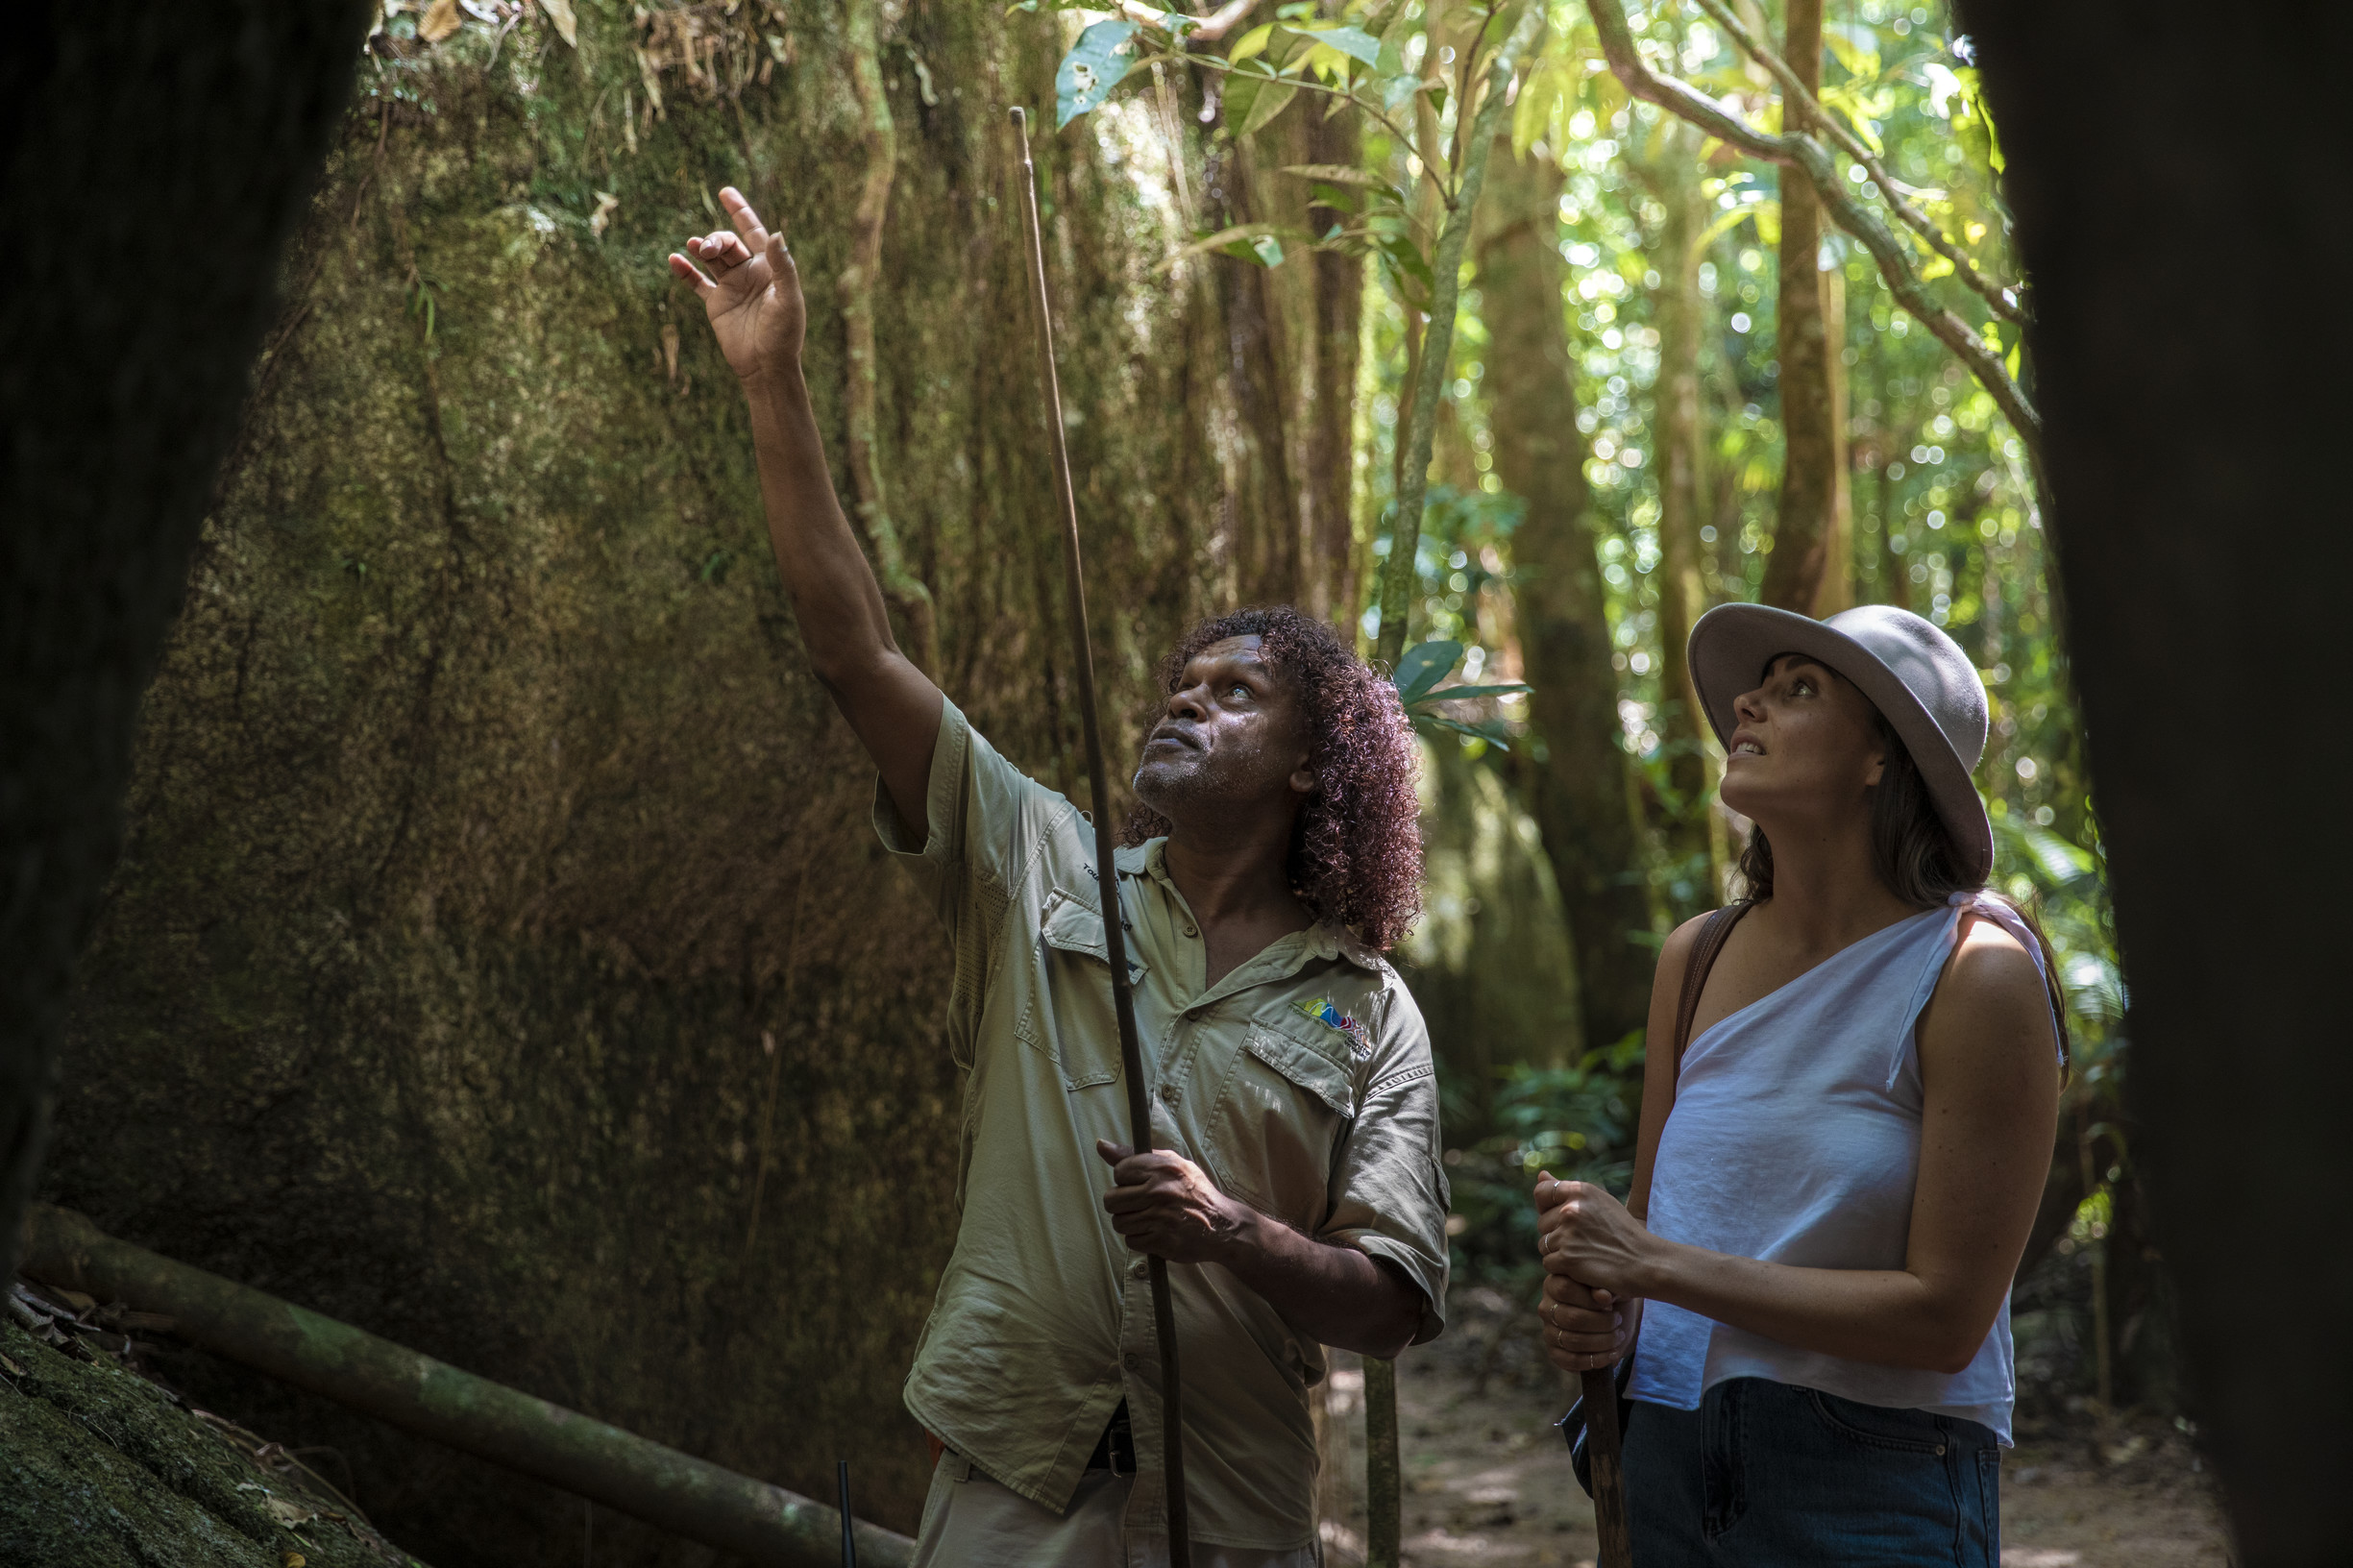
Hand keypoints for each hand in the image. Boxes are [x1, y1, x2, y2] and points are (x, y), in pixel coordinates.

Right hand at [666, 187, 804, 387]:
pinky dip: (685, 271)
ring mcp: (731, 287)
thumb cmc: (784, 334)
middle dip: (716, 239)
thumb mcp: (788, 298)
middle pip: (728, 243)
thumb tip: (776, 233)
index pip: (754, 232)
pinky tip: (674, 260)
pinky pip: (697, 282)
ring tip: (694, 247)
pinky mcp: (716, 304)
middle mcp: (749, 273)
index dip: (741, 212)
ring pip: (712, 259)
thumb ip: (782, 266)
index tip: (725, 192)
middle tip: (706, 247)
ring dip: (701, 249)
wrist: (766, 366)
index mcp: (768, 268)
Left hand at [1098, 1140, 1248, 1264]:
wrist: (1222, 1225)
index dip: (1126, 1179)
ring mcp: (1160, 1218)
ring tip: (1149, 1219)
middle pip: (1111, 1200)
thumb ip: (1134, 1155)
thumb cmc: (1194, 1192)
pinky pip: (1131, 1241)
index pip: (1120, 1171)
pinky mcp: (1161, 1241)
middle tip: (1138, 1204)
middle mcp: (1160, 1191)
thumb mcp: (1172, 1164)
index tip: (1138, 1184)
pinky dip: (1140, 1239)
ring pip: (1119, 1222)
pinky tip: (1155, 1232)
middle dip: (1121, 1204)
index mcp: (1163, 1168)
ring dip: (1130, 1223)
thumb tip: (1102, 1145)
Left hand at [1532, 1170, 1655, 1300]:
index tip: (1560, 1218)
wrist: (1645, 1263)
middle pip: (1542, 1223)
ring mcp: (1568, 1234)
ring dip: (1559, 1253)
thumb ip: (1569, 1191)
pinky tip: (1582, 1268)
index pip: (1541, 1191)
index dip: (1546, 1207)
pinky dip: (1562, 1269)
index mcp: (1581, 1191)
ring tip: (1585, 1254)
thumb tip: (1540, 1174)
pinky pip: (1549, 1263)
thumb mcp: (1600, 1203)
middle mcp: (1571, 1209)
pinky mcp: (1567, 1258)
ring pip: (1544, 1245)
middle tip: (1583, 1242)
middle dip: (1556, 1234)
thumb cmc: (1622, 1232)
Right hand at [1539, 1272, 1639, 1374]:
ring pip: (1573, 1341)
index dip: (1590, 1299)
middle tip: (1619, 1321)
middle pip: (1571, 1318)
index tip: (1610, 1303)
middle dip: (1602, 1323)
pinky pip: (1572, 1360)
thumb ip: (1606, 1286)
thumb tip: (1603, 1296)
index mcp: (1555, 1283)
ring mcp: (1548, 1332)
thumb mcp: (1612, 1287)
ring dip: (1602, 1341)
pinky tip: (1612, 1354)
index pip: (1565, 1289)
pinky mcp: (1555, 1353)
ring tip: (1619, 1336)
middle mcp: (1546, 1307)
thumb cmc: (1611, 1298)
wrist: (1615, 1320)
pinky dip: (1596, 1360)